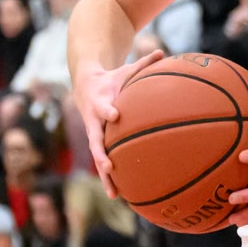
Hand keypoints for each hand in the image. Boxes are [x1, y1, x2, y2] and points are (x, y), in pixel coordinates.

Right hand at [74, 48, 167, 193]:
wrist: (84, 85)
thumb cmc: (112, 79)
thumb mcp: (125, 70)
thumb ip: (144, 63)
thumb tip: (163, 52)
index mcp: (100, 102)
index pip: (103, 107)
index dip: (108, 111)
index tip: (115, 115)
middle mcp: (94, 121)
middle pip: (95, 140)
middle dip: (101, 154)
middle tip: (109, 167)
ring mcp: (94, 134)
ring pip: (97, 157)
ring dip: (104, 175)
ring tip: (113, 193)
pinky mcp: (97, 142)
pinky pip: (102, 161)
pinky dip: (108, 178)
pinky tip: (117, 194)